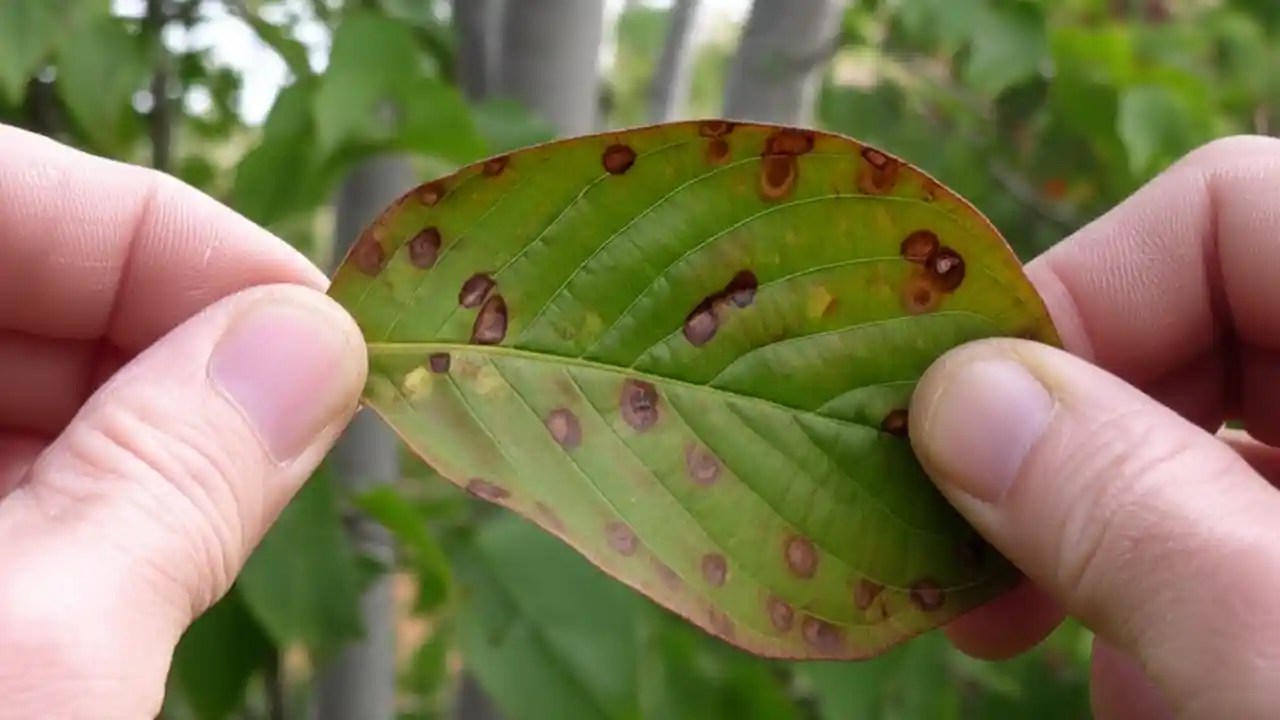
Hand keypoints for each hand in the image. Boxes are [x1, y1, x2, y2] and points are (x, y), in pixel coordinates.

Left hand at [0, 124, 366, 716]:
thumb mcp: (27, 676)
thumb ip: (175, 485)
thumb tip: (308, 350)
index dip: (158, 237)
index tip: (306, 316)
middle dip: (160, 344)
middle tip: (293, 415)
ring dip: (125, 435)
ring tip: (217, 503)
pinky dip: (67, 504)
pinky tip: (132, 555)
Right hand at [913, 135, 1279, 718]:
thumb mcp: (1279, 660)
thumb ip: (1130, 514)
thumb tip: (957, 395)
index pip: (1228, 209)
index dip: (1075, 294)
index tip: (957, 427)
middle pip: (1184, 324)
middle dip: (1049, 436)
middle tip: (962, 554)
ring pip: (1179, 441)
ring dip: (1079, 530)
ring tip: (1028, 633)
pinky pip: (1210, 532)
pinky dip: (1141, 590)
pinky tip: (1131, 682)